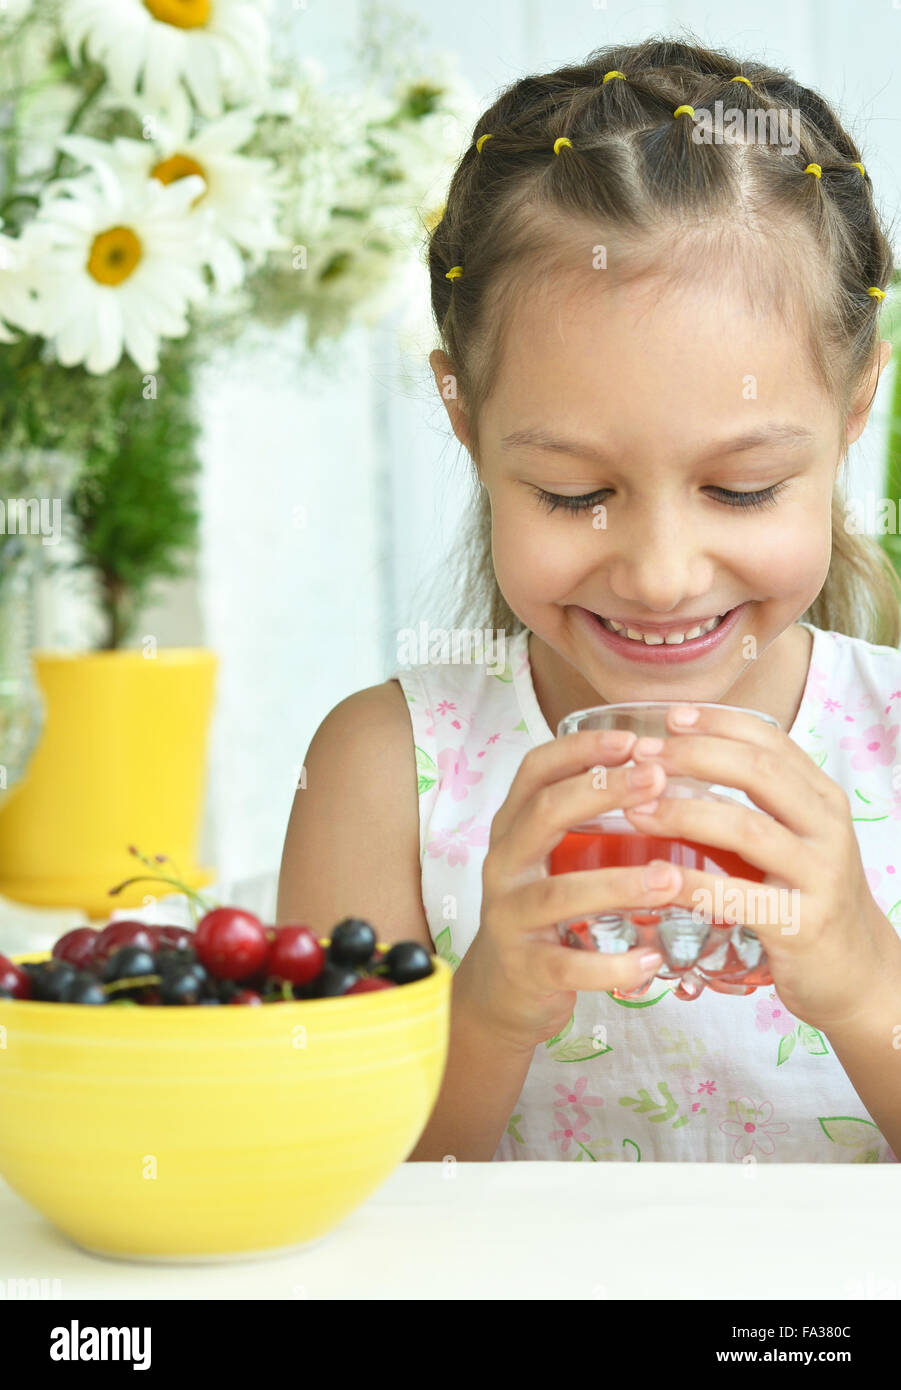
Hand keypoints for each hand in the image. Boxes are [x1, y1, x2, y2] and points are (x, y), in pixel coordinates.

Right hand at [460, 726, 683, 1052]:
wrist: (503, 989)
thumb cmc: (547, 910)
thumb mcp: (557, 856)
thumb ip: (593, 820)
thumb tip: (672, 776)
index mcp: (515, 826)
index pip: (536, 770)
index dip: (580, 749)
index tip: (632, 739)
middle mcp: (504, 863)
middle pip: (544, 813)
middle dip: (602, 791)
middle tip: (658, 780)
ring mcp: (510, 915)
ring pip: (558, 893)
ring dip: (618, 884)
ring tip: (671, 880)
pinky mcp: (525, 967)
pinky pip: (567, 965)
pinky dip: (612, 966)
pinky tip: (652, 960)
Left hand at [625, 703, 900, 1032]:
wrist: (858, 974)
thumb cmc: (809, 897)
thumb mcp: (797, 839)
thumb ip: (757, 801)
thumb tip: (681, 759)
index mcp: (823, 799)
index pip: (771, 741)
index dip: (718, 723)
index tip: (670, 717)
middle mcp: (827, 829)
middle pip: (758, 772)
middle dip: (694, 757)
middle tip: (643, 756)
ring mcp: (819, 876)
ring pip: (746, 828)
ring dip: (683, 812)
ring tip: (637, 808)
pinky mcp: (801, 924)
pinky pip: (737, 896)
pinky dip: (691, 883)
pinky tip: (654, 876)